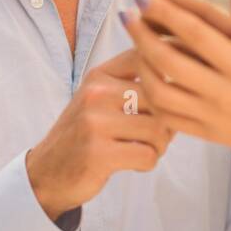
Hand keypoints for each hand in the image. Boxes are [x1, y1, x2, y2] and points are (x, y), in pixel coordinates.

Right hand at [25, 48, 175, 220]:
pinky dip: (147, 163)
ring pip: (158, 129)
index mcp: (99, 75)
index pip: (146, 57)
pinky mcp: (98, 153)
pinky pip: (148, 155)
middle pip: (160, 98)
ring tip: (144, 149)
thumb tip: (184, 78)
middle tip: (155, 136)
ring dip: (159, 146)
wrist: (47, 173)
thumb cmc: (85, 134)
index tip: (171, 93)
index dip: (167, 74)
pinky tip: (132, 164)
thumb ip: (133, 83)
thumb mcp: (100, 98)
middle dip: (166, 121)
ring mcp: (95, 122)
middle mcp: (96, 93)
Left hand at [123, 0, 230, 188]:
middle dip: (142, 34)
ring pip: (161, 93)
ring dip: (141, 66)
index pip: (196, 34)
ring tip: (135, 46)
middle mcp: (225, 94)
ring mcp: (215, 118)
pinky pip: (170, 119)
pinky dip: (152, 99)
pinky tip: (147, 79)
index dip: (168, 12)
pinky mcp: (211, 136)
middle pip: (169, 61)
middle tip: (128, 15)